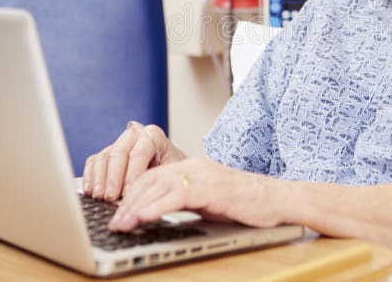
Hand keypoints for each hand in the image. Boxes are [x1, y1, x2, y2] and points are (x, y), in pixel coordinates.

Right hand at [82, 122, 185, 201]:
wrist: (170, 172)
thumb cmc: (172, 174)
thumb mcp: (171, 176)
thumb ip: (158, 181)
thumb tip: (143, 197)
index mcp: (153, 135)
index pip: (139, 153)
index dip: (132, 174)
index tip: (129, 193)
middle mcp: (134, 135)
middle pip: (118, 153)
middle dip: (113, 178)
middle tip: (111, 197)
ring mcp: (118, 144)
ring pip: (104, 157)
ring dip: (99, 179)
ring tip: (100, 197)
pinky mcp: (107, 155)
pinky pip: (93, 162)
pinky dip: (90, 176)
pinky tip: (90, 191)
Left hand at [108, 158, 286, 231]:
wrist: (278, 199)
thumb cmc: (246, 203)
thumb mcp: (208, 200)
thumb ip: (184, 201)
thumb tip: (156, 214)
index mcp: (192, 167)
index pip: (152, 177)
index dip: (131, 195)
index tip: (118, 214)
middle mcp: (194, 166)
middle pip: (150, 180)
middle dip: (127, 202)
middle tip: (113, 223)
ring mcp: (203, 175)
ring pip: (158, 187)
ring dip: (135, 208)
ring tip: (121, 225)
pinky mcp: (211, 188)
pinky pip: (176, 196)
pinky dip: (155, 207)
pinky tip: (142, 218)